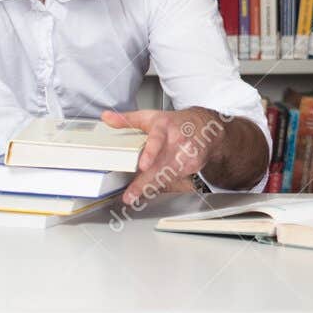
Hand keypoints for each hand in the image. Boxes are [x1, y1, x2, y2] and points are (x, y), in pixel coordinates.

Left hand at [101, 107, 220, 205]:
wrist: (207, 126)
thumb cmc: (176, 122)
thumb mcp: (151, 116)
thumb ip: (127, 119)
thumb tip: (106, 118)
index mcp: (164, 127)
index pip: (158, 139)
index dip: (151, 152)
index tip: (143, 165)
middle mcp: (177, 141)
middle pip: (161, 164)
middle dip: (145, 182)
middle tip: (130, 195)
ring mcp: (186, 155)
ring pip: (167, 174)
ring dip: (150, 186)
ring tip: (134, 195)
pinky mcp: (192, 165)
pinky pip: (173, 177)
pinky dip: (161, 183)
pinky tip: (150, 188)